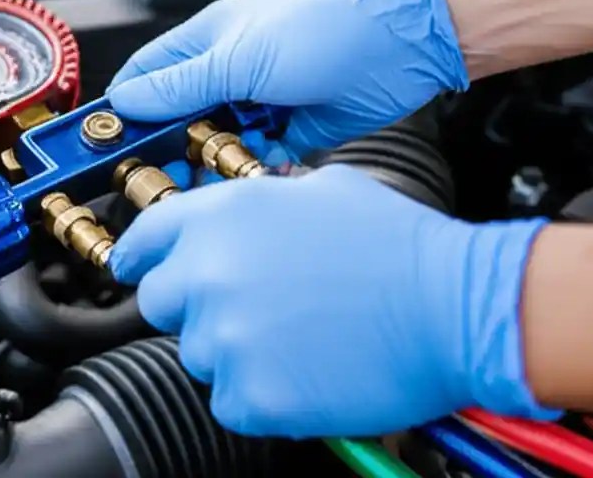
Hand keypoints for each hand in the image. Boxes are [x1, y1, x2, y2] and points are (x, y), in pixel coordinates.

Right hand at [107, 0, 468, 162]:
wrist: (401, 48)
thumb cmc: (327, 29)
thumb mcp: (239, 60)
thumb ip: (180, 86)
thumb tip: (126, 102)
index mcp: (208, 40)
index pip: (146, 75)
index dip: (124, 108)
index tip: (106, 141)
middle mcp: (229, 70)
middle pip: (178, 116)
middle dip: (168, 145)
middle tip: (159, 171)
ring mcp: (259, 101)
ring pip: (214, 142)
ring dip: (210, 161)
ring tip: (207, 176)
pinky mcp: (290, 130)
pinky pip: (254, 158)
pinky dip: (250, 169)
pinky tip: (251, 172)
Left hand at [109, 165, 557, 437]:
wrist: (454, 307)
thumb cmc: (400, 246)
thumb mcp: (319, 189)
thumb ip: (256, 203)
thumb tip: (234, 216)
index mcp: (220, 217)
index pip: (143, 240)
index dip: (140, 256)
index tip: (138, 268)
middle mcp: (210, 274)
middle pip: (160, 303)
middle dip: (195, 306)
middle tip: (251, 309)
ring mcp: (225, 337)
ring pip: (198, 356)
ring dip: (235, 352)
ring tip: (297, 337)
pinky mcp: (251, 394)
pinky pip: (231, 402)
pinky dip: (261, 396)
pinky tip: (305, 371)